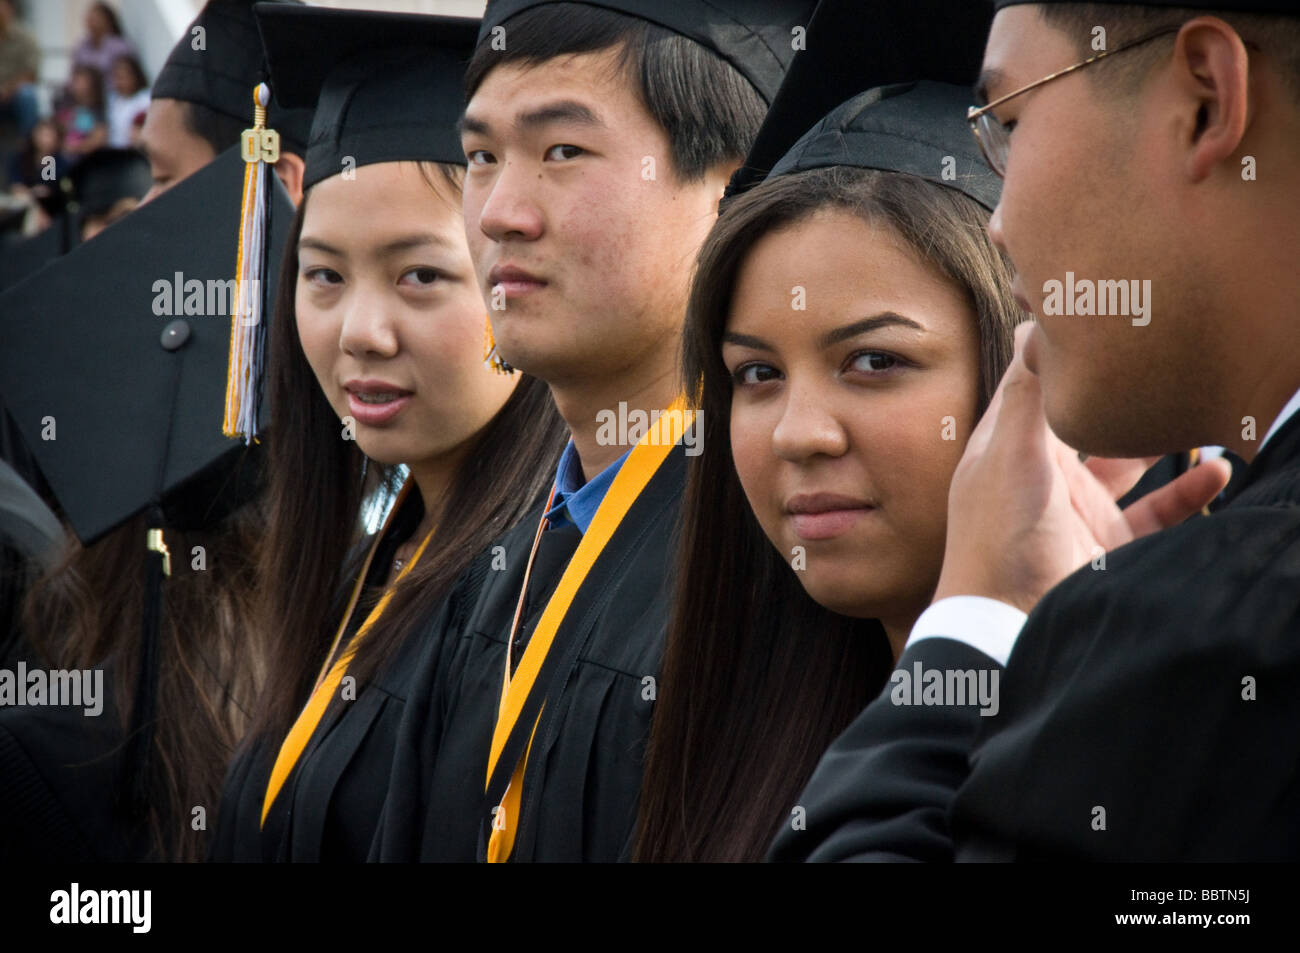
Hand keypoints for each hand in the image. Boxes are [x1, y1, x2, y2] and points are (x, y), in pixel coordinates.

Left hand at [933, 322, 1230, 613]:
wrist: (1008, 629)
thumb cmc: (999, 539)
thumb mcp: (1010, 457)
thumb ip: (1026, 396)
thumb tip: (1034, 324)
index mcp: (1009, 444)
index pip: (1035, 383)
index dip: (1061, 351)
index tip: (1100, 318)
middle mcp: (1043, 472)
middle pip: (1089, 419)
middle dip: (1124, 395)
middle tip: (1166, 362)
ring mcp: (1077, 509)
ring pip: (1129, 461)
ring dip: (1162, 440)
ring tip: (1199, 411)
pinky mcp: (1108, 544)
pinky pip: (1156, 511)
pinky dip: (1188, 491)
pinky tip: (1217, 471)